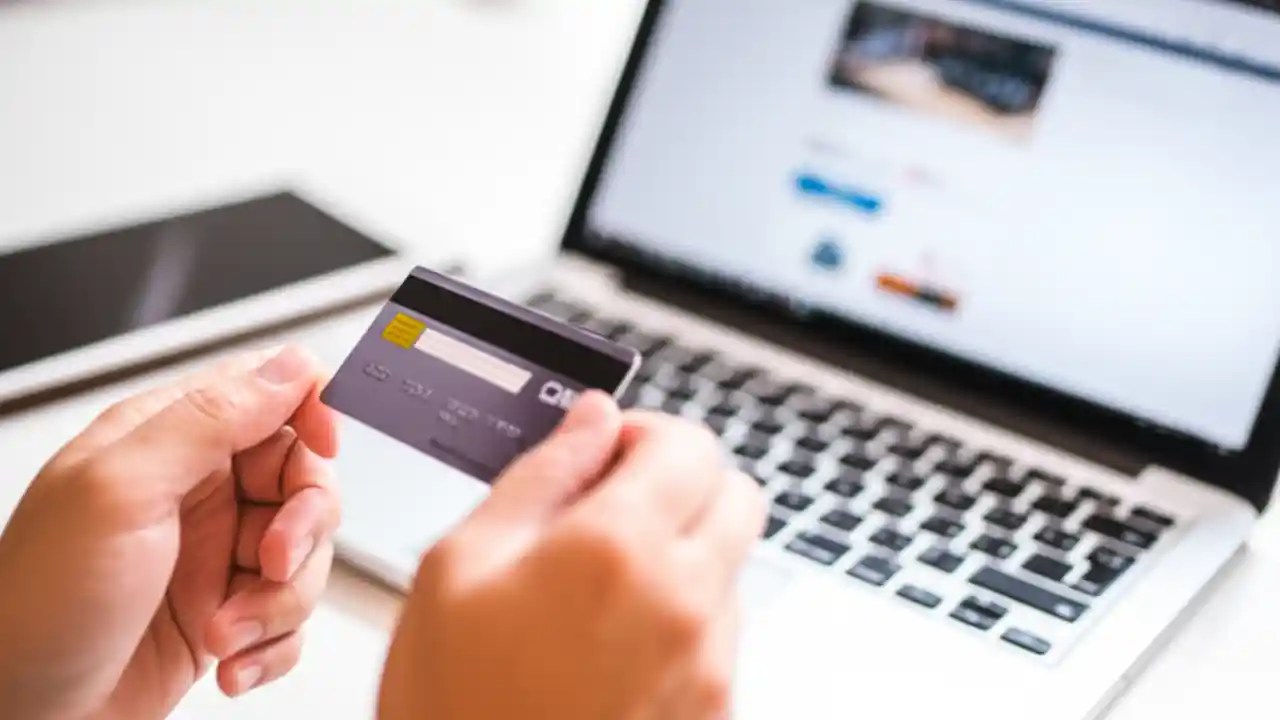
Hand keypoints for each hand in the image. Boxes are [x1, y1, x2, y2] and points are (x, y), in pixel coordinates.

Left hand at [0, 346, 340, 719]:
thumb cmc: (39, 609)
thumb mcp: (121, 493)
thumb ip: (209, 420)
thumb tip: (289, 367)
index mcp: (167, 440)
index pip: (269, 392)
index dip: (311, 413)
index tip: (322, 451)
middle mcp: (197, 491)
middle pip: (304, 478)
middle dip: (302, 528)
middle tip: (269, 561)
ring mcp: (213, 555)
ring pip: (306, 554)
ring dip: (280, 601)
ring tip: (226, 631)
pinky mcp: (226, 613)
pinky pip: (290, 616)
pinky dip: (274, 643)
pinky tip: (232, 662)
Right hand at [379, 392, 765, 719]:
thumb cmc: (456, 709)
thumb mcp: (461, 568)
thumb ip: (541, 475)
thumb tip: (589, 420)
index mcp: (618, 549)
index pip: (689, 443)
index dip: (646, 435)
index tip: (609, 452)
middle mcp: (685, 601)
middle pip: (735, 495)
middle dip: (682, 483)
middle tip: (613, 505)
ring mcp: (710, 661)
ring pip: (730, 563)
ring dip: (683, 550)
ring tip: (598, 589)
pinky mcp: (715, 708)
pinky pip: (721, 630)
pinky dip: (683, 613)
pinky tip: (613, 641)